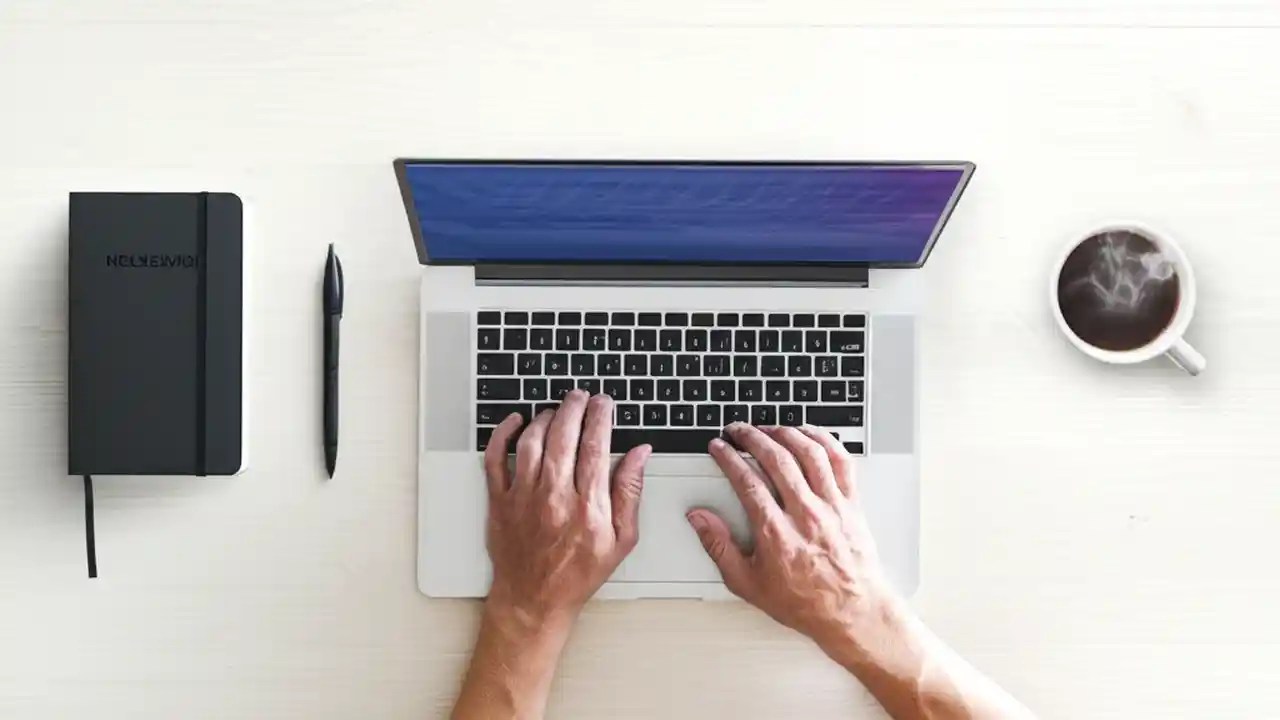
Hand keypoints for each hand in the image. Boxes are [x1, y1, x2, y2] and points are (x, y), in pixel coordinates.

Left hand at [483, 391, 651, 628]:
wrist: (534, 600)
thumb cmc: (578, 573)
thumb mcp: (621, 539)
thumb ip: (630, 493)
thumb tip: (640, 455)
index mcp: (588, 506)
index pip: (596, 446)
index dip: (601, 417)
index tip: (604, 404)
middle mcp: (554, 496)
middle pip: (564, 435)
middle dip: (574, 406)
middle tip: (580, 396)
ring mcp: (523, 497)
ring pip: (532, 441)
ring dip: (545, 416)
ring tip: (557, 409)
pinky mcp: (500, 501)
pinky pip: (495, 458)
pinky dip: (503, 434)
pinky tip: (516, 422)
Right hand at [688, 423, 899, 657]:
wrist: (853, 612)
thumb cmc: (805, 602)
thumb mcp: (748, 584)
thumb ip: (719, 547)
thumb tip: (699, 520)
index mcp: (777, 533)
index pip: (747, 481)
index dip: (728, 458)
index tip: (719, 448)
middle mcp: (806, 514)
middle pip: (777, 459)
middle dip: (752, 437)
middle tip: (738, 430)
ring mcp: (832, 506)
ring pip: (809, 453)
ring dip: (786, 433)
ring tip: (769, 427)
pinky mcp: (852, 504)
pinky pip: (841, 461)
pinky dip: (824, 440)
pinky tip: (810, 434)